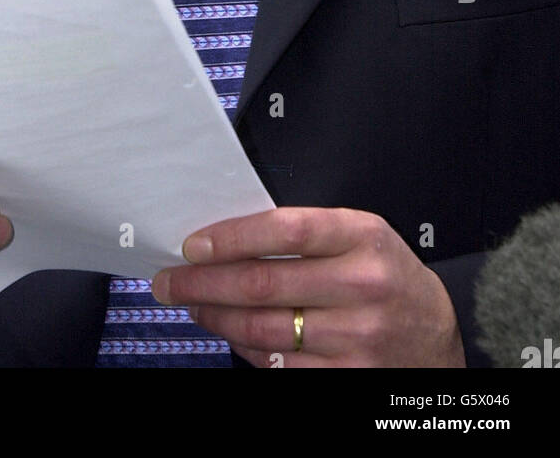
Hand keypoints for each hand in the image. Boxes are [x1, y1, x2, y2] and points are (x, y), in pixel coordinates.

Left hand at [151, 206, 465, 367]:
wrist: (437, 334)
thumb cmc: (387, 275)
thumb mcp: (359, 235)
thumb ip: (305, 233)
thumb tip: (226, 239)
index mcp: (362, 237)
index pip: (285, 230)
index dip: (232, 237)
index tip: (193, 244)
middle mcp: (362, 286)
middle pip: (263, 284)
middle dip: (204, 283)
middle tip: (171, 280)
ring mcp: (356, 338)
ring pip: (264, 329)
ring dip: (217, 317)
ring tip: (193, 305)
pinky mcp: (348, 377)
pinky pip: (279, 365)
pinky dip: (245, 348)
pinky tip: (231, 333)